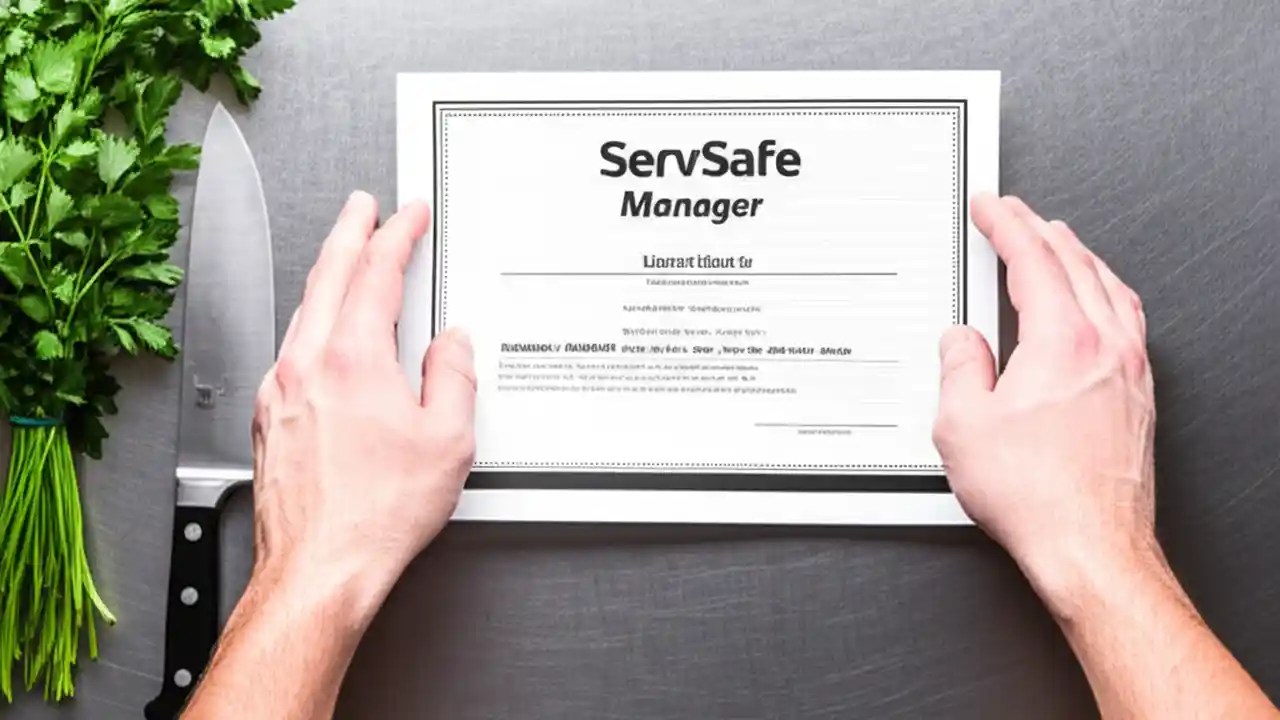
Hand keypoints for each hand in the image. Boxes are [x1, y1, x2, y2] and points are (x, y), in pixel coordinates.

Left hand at [249, 191, 475, 618]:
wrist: (319, 567)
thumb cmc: (375, 515)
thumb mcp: (447, 440)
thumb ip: (452, 377)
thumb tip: (451, 345)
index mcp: (352, 359)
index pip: (374, 273)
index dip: (395, 235)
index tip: (406, 215)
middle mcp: (306, 366)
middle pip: (326, 275)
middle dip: (348, 231)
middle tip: (362, 207)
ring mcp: (278, 390)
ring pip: (302, 310)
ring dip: (327, 274)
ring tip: (345, 259)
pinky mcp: (267, 418)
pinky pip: (290, 348)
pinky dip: (311, 321)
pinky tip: (323, 333)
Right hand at [933, 194, 1157, 613]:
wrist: (1091, 546)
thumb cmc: (1038, 497)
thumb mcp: (963, 426)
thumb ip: (959, 370)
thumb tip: (962, 343)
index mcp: (1063, 343)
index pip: (1034, 260)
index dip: (1007, 225)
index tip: (991, 208)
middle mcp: (1107, 348)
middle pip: (1077, 263)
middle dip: (1041, 230)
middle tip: (1016, 215)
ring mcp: (1131, 371)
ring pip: (1109, 287)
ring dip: (1079, 256)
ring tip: (1058, 244)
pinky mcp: (1140, 396)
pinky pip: (1127, 318)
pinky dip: (1106, 291)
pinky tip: (1097, 303)